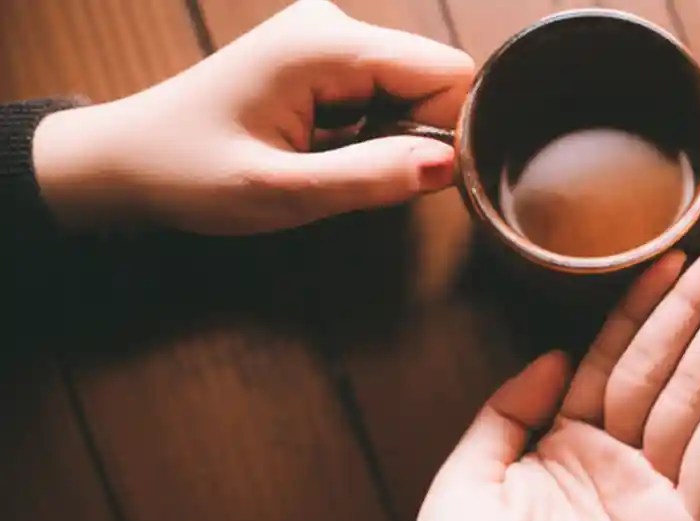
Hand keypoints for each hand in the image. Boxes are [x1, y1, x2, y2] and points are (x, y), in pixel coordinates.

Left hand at [32, 0, 472, 233]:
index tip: (404, 176)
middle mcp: (331, 25)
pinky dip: (368, 134)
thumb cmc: (189, 174)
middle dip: (415, 137)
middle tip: (352, 175)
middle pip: (432, 78)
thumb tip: (449, 166)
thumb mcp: (281, 192)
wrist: (125, 161)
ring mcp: (325, 38)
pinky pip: (382, 95)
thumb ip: (368, 178)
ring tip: (326, 164)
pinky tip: (320, 152)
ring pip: (411, 90)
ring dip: (389, 139)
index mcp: (325, 43)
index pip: (447, 71)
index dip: (446, 130)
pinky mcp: (320, 58)